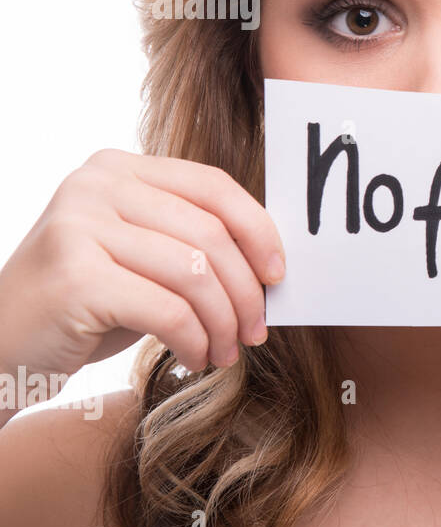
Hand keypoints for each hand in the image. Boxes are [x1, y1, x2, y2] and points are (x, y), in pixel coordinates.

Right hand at [0, 148, 284, 379]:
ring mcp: (80, 226)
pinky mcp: (76, 276)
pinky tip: (195, 358)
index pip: (213, 186)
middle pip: (210, 233)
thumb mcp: (139, 257)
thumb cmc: (82, 304)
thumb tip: (270, 262)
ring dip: (224, 322)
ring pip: (195, 273)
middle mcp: (96, 185)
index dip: (258, 230)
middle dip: (246, 291)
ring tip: (226, 352)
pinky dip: (195, 340)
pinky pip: (169, 310)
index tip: (278, 275)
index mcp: (117, 168)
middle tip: (256, 332)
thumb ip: (190, 243)